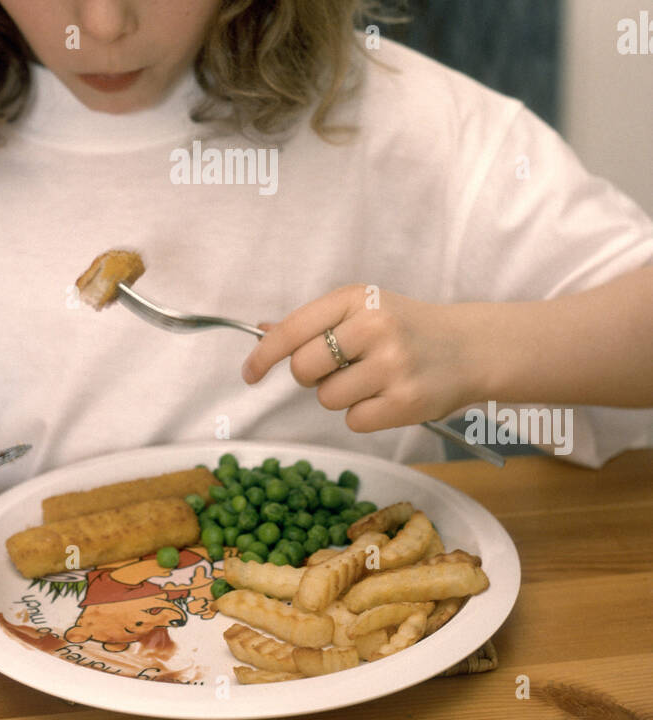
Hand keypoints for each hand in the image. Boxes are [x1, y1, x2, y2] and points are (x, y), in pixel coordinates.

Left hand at [242, 285, 481, 432]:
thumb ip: (314, 322)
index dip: (264, 355)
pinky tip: (388, 396)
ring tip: (373, 379)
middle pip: (304, 369)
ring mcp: (392, 365)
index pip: (293, 330)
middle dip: (312, 376)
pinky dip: (364, 415)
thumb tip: (262, 332)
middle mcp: (373, 327)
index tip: (249, 373)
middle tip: (339, 368)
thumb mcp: (363, 309)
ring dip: (341, 396)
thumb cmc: (407, 327)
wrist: (470, 347)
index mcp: (356, 299)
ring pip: (327, 398)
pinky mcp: (406, 401)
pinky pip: (354, 420)